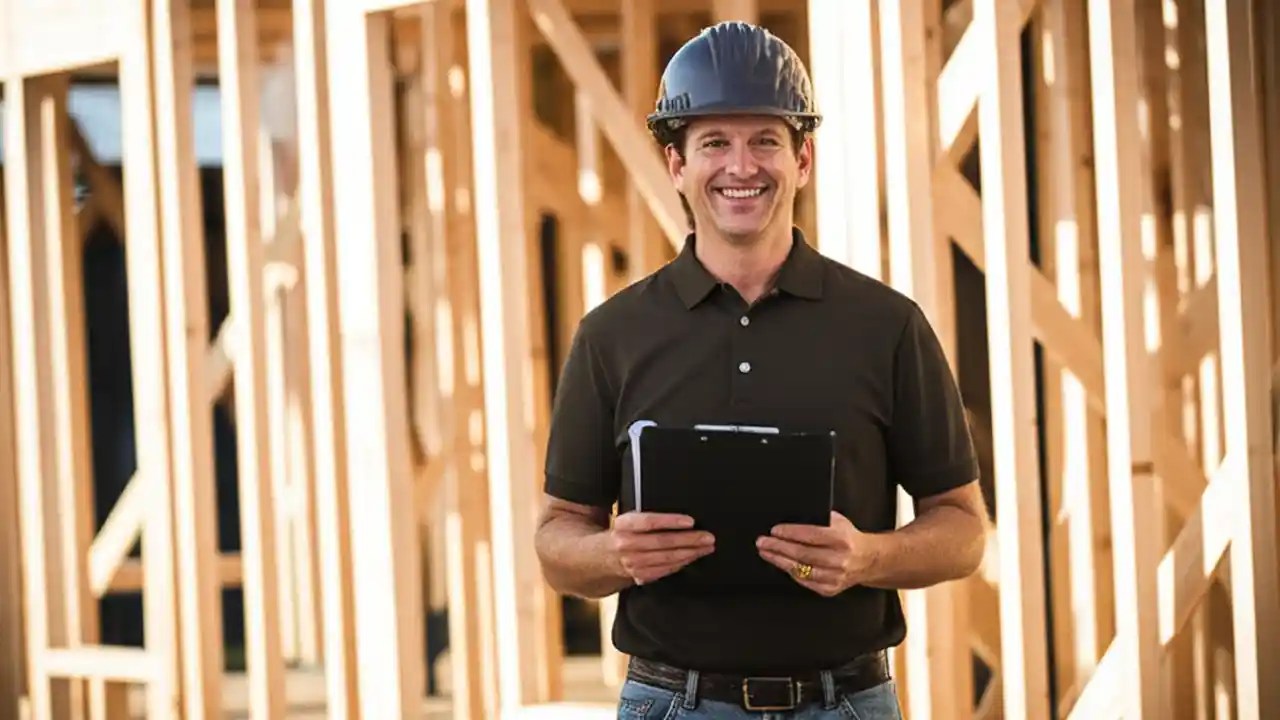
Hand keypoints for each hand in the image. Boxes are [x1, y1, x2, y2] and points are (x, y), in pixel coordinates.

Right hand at [608, 512, 714, 585]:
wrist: (601, 557)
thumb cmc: (621, 533)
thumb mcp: (627, 519)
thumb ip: (645, 516)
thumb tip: (675, 512)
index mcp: (623, 524)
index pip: (649, 521)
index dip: (671, 521)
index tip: (690, 521)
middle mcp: (626, 544)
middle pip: (663, 542)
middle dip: (689, 540)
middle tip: (708, 537)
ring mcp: (633, 563)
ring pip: (667, 558)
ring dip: (690, 553)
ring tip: (706, 547)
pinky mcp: (640, 576)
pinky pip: (665, 569)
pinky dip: (682, 563)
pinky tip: (692, 557)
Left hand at [756, 511, 876, 596]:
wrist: (868, 560)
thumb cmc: (849, 538)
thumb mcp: (838, 521)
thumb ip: (819, 519)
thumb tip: (792, 516)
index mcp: (841, 539)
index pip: (810, 535)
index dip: (790, 533)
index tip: (774, 530)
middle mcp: (838, 559)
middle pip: (802, 554)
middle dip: (778, 547)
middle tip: (762, 542)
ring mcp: (834, 576)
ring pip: (801, 570)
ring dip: (779, 560)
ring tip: (766, 552)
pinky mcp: (830, 588)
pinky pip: (805, 582)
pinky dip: (791, 572)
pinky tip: (781, 564)